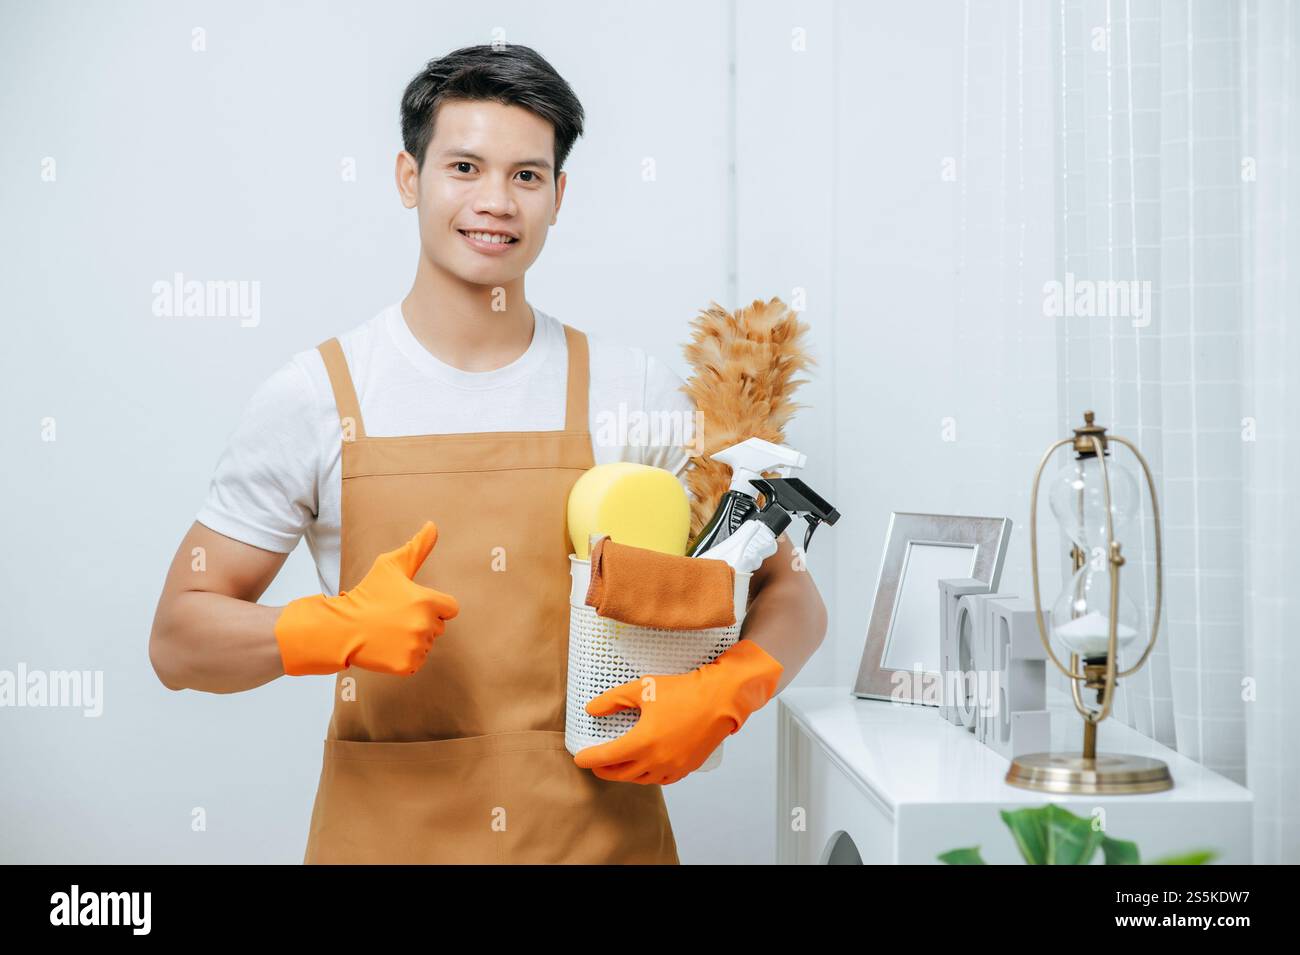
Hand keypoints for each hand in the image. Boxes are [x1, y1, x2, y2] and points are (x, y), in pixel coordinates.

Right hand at [274, 521, 458, 675]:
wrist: (341, 627)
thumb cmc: (367, 594)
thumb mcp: (391, 566)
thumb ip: (417, 548)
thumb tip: (433, 525)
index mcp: (428, 601)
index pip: (450, 608)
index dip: (433, 605)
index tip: (412, 604)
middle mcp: (426, 625)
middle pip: (438, 626)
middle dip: (422, 622)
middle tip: (395, 618)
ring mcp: (417, 647)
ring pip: (426, 644)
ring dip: (412, 639)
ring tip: (388, 631)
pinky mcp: (407, 665)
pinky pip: (416, 661)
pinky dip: (404, 657)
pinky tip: (387, 646)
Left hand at [573, 640, 782, 784]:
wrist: (720, 700)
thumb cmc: (683, 691)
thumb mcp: (643, 688)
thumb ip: (613, 700)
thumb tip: (591, 710)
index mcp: (642, 742)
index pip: (606, 757)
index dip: (589, 759)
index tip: (579, 758)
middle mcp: (656, 760)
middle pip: (620, 774)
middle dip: (604, 770)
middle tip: (595, 763)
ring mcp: (672, 767)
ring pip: (640, 779)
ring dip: (625, 774)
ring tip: (618, 765)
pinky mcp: (686, 768)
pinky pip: (659, 779)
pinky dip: (647, 775)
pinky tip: (644, 767)